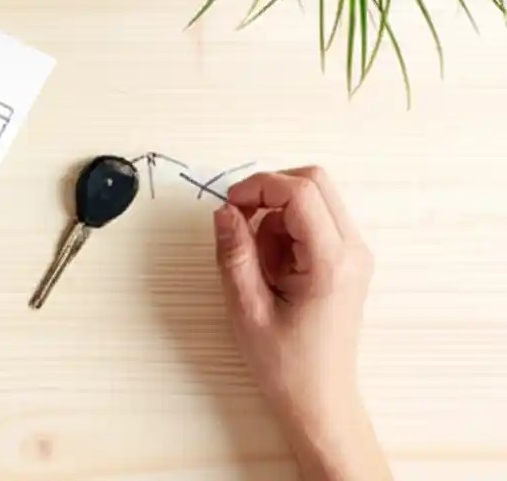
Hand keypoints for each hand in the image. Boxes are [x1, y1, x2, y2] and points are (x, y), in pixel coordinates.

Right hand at [213, 166, 389, 479]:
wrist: (319, 398)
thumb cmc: (284, 363)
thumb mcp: (246, 308)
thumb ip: (235, 253)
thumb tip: (224, 210)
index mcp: (331, 262)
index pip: (300, 192)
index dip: (259, 186)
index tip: (228, 205)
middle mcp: (353, 250)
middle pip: (314, 181)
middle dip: (269, 190)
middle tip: (238, 219)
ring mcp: (354, 253)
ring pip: (313, 197)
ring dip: (276, 212)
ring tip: (257, 260)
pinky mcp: (346, 259)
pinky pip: (314, 219)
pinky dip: (285, 227)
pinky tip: (271, 265)